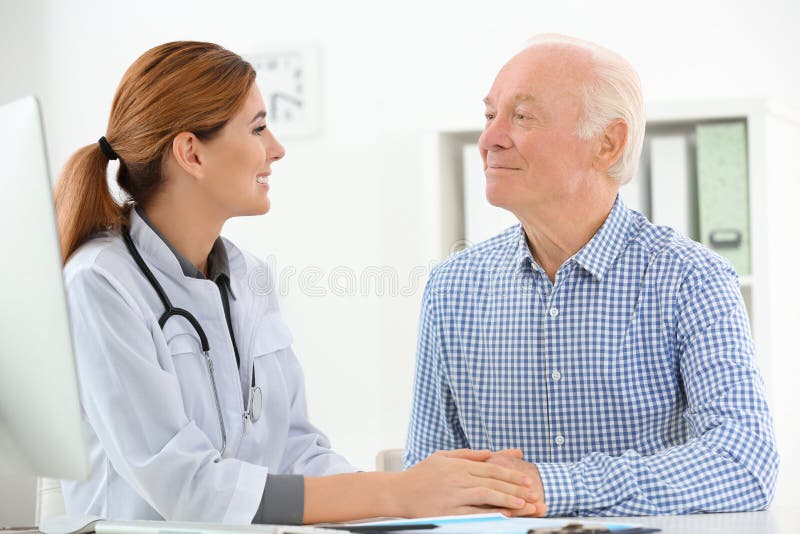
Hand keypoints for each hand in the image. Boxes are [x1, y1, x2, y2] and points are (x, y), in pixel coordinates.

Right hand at [395, 449, 538, 516]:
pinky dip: (489, 513)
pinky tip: (503, 515)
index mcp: (458, 465)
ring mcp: (453, 495)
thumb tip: (488, 453)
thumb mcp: (442, 457)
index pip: (490, 468)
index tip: (526, 479)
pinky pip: (473, 512)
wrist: (398, 492)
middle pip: (492, 481)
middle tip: (533, 491)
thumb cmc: (421, 475)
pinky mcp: (448, 511)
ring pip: (486, 495)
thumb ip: (466, 454)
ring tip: (524, 503)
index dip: (510, 474)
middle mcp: (458, 478)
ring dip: (507, 499)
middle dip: (515, 487)